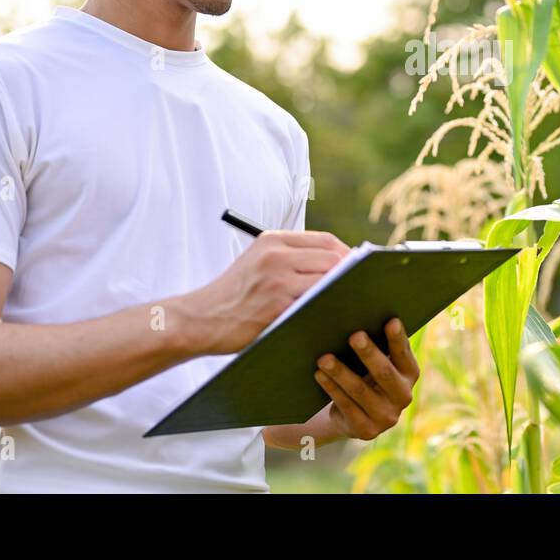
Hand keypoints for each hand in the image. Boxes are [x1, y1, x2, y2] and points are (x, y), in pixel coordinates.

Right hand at [183, 230, 349, 355]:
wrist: (200, 319)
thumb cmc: (232, 294)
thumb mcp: (257, 262)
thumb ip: (291, 257)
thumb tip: (336, 263)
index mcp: (272, 240)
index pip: (325, 240)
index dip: (347, 254)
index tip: (356, 269)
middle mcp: (276, 255)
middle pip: (332, 258)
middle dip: (349, 274)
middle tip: (359, 289)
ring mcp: (277, 279)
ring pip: (327, 280)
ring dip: (342, 293)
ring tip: (350, 303)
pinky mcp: (277, 305)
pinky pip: (314, 304)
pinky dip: (327, 310)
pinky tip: (332, 317)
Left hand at [314, 318, 418, 440]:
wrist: (357, 416)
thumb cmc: (368, 376)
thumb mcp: (380, 362)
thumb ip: (381, 345)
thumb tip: (364, 314)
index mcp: (410, 374)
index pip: (404, 355)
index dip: (398, 339)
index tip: (391, 321)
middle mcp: (403, 397)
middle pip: (384, 373)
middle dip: (369, 353)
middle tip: (354, 335)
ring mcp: (386, 417)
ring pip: (360, 391)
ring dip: (341, 372)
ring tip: (324, 357)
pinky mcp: (366, 430)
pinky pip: (346, 406)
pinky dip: (331, 388)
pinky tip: (319, 374)